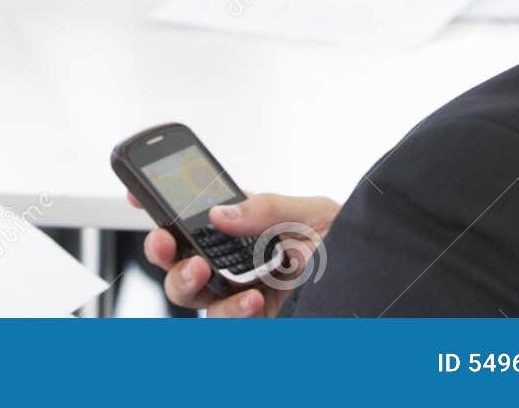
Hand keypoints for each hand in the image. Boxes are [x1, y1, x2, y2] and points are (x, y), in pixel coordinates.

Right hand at [135, 192, 339, 317]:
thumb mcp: (311, 212)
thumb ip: (264, 207)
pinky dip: (231, 313)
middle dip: (161, 250)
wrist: (380, 283)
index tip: (138, 195)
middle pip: (179, 259)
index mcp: (245, 226)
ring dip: (187, 282)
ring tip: (206, 271)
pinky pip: (226, 323)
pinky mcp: (256, 323)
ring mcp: (242, 295)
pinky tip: (249, 300)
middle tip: (165, 240)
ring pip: (192, 296)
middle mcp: (236, 262)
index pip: (193, 216)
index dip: (161, 206)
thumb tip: (219, 211)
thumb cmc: (349, 244)